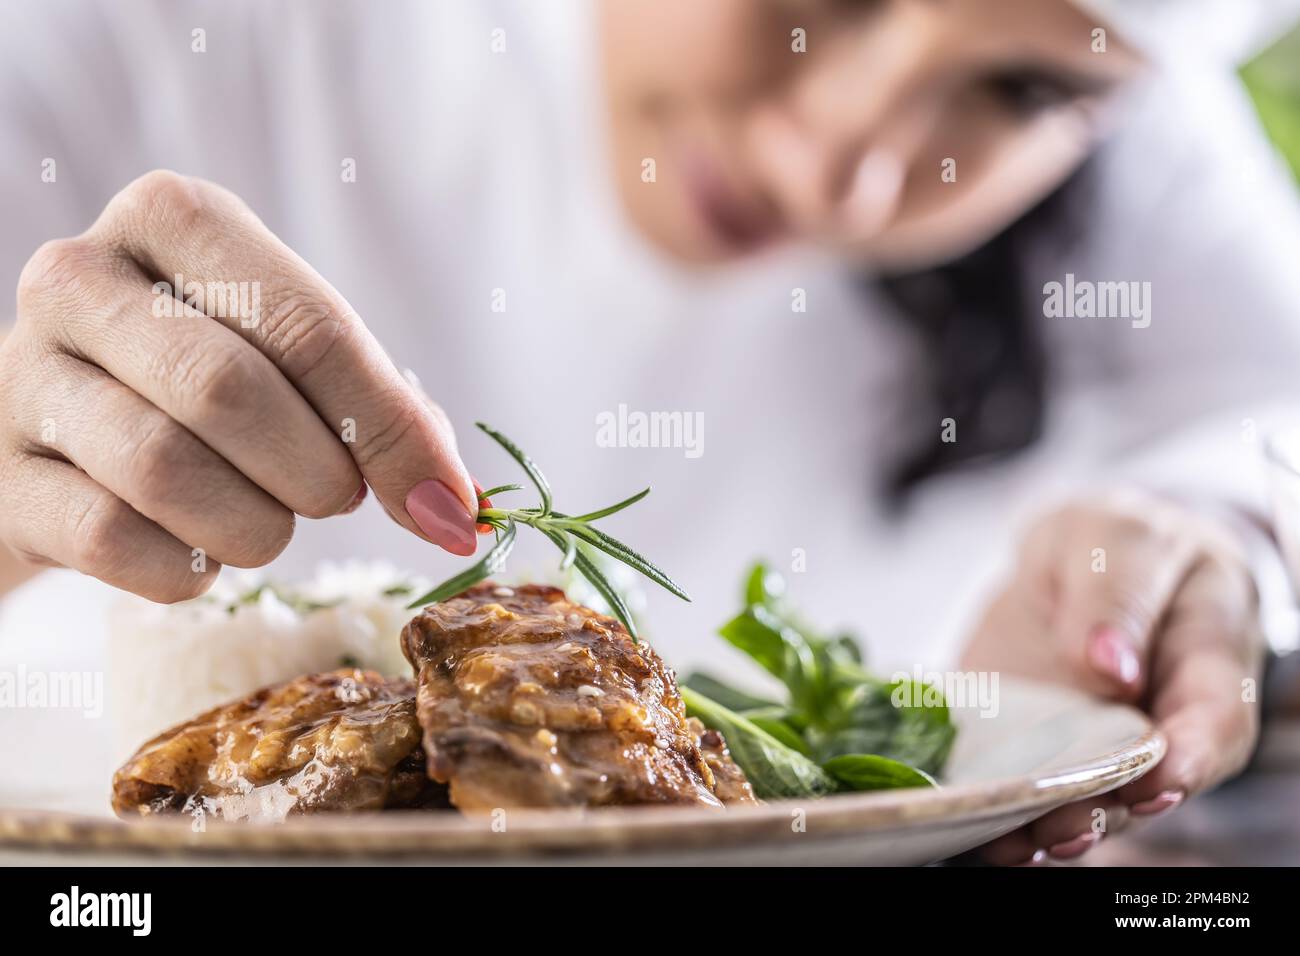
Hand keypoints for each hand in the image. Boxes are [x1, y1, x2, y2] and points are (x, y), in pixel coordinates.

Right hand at [0, 170, 479, 602]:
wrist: (59, 432)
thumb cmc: (202, 381)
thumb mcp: (293, 360)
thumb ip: (379, 410)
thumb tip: (455, 509)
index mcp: (175, 218)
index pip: (309, 326)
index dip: (389, 428)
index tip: (446, 504)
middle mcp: (81, 275)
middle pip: (229, 392)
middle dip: (314, 474)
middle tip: (332, 498)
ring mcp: (21, 370)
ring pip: (163, 469)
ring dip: (252, 526)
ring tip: (264, 523)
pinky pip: (112, 540)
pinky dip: (184, 569)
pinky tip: (194, 550)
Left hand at [960, 490, 1264, 863]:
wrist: (1073, 559)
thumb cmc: (1114, 545)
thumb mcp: (1115, 539)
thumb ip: (1115, 592)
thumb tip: (1109, 664)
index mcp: (1206, 658)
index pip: (1218, 720)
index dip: (1192, 758)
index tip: (1157, 778)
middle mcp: (1159, 719)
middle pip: (1152, 781)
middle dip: (1111, 809)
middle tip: (1071, 825)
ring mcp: (1097, 743)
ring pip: (1092, 798)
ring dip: (1056, 824)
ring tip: (1021, 838)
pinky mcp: (1036, 749)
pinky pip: (1028, 787)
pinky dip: (1005, 815)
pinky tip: (979, 830)